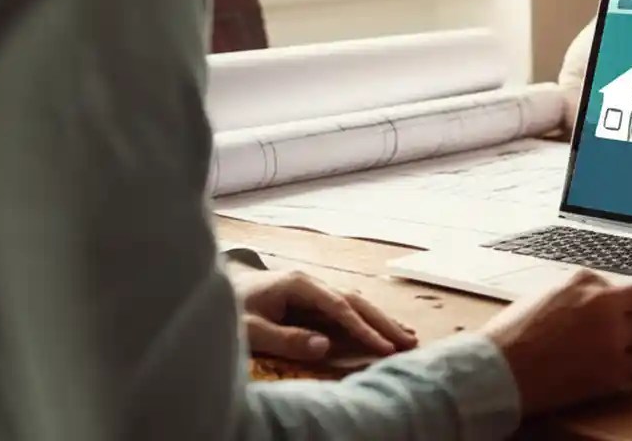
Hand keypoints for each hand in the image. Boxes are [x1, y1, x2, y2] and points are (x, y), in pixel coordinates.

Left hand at [232, 268, 417, 361]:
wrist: (220, 286)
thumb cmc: (234, 307)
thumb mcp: (252, 329)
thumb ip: (287, 338)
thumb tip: (325, 346)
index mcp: (300, 285)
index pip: (339, 307)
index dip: (363, 328)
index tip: (383, 347)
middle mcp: (313, 284)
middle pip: (356, 302)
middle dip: (384, 322)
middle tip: (410, 342)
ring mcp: (316, 291)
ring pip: (356, 304)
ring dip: (381, 321)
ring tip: (408, 337)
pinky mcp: (314, 301)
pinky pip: (347, 310)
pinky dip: (368, 320)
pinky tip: (384, 330)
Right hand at [482, 269, 631, 416]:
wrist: (497, 371)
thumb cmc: (509, 337)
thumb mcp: (542, 297)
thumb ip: (572, 296)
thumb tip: (588, 306)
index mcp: (582, 280)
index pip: (618, 284)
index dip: (615, 302)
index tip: (607, 316)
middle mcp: (603, 302)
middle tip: (630, 331)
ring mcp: (612, 336)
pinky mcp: (614, 370)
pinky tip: (629, 374)